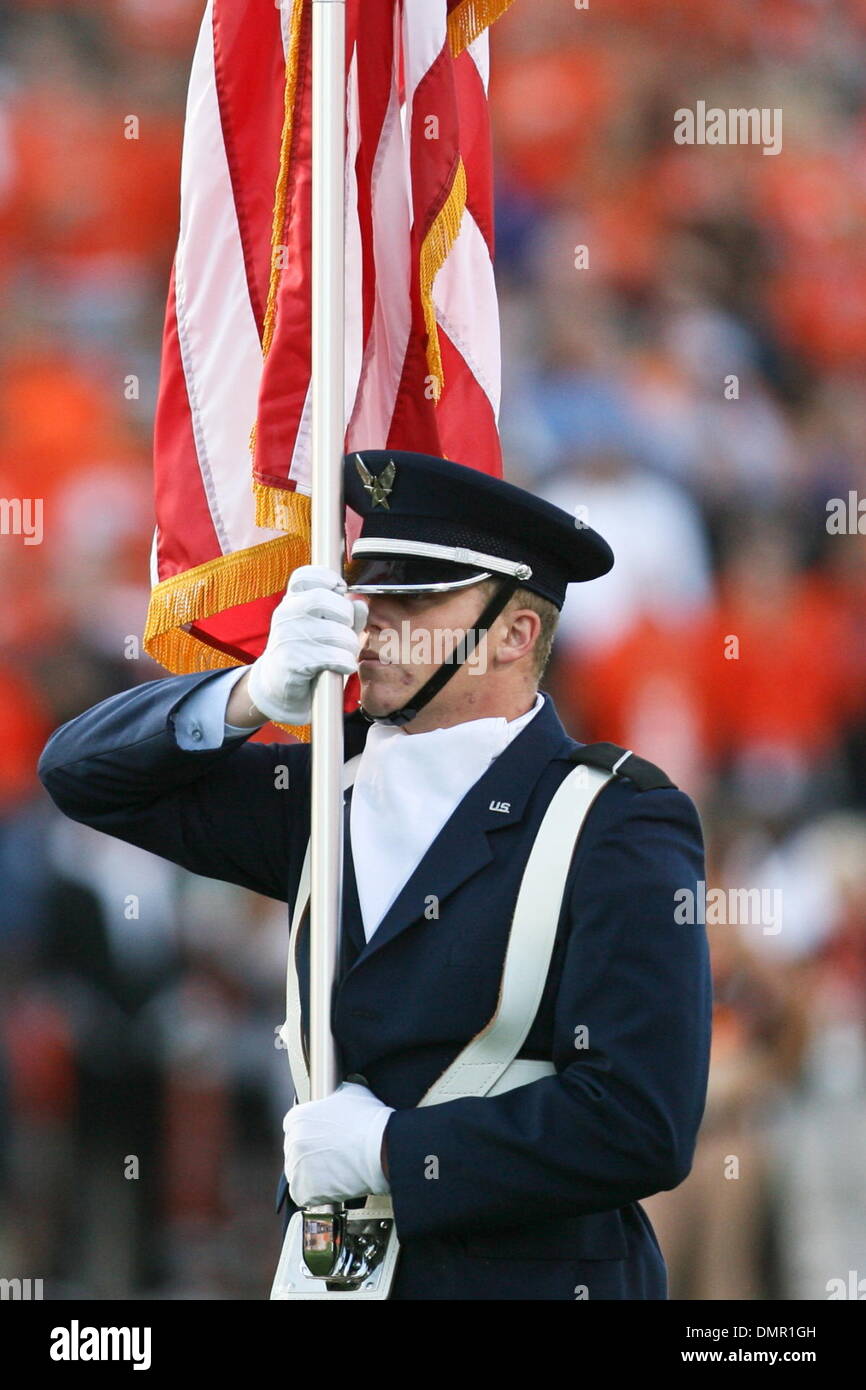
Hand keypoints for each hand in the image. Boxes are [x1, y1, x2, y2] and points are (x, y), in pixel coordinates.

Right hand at [248, 565, 367, 723]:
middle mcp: (286, 614)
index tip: (339, 591)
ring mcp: (287, 636)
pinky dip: (346, 663)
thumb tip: (360, 602)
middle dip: (346, 618)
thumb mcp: (326, 628)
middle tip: (346, 632)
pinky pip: (334, 656)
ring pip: (337, 632)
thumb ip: (346, 614)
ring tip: (345, 654)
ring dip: (350, 646)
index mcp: (291, 601)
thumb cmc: (306, 653)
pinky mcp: (293, 660)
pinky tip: (342, 666)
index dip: (328, 578)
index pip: (306, 575)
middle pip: (326, 599)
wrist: (278, 688)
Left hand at [283, 1080, 393, 1207]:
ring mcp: (298, 1167)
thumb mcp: (349, 1093)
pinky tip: (329, 1186)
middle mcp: (293, 1141)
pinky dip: (314, 1193)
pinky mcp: (305, 1190)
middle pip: (294, 1150)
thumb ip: (334, 1096)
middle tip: (330, 1155)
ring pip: (296, 1173)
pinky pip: (302, 1194)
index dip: (308, 1131)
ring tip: (331, 1172)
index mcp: (298, 1117)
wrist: (381, 1149)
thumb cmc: (368, 1122)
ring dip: (310, 1173)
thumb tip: (337, 1096)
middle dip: (309, 1152)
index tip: (319, 1137)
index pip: (293, 1125)